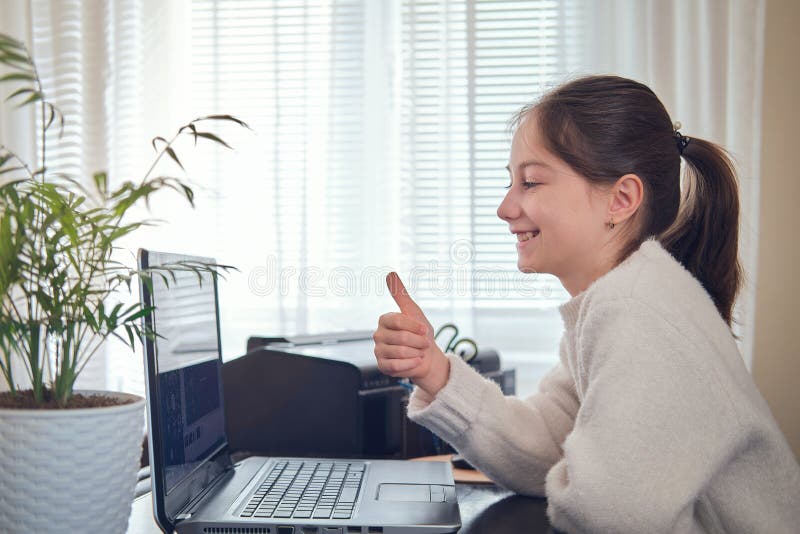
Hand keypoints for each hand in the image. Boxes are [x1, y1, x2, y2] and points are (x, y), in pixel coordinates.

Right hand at [373, 272, 449, 396]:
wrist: (427, 357)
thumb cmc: (420, 333)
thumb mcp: (413, 311)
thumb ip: (400, 294)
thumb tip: (390, 274)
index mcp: (385, 320)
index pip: (398, 321)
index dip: (415, 327)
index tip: (425, 330)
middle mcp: (378, 334)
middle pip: (401, 338)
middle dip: (418, 342)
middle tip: (424, 344)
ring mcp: (379, 351)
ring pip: (400, 352)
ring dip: (416, 353)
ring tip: (419, 352)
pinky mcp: (382, 366)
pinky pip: (397, 365)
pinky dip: (411, 364)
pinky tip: (415, 361)